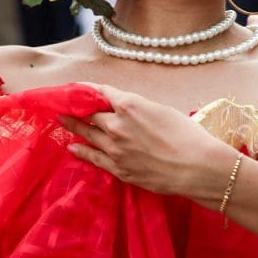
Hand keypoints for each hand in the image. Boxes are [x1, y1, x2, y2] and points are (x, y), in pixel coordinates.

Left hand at [59, 84, 235, 201]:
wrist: (196, 168)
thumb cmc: (188, 135)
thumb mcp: (163, 111)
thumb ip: (139, 109)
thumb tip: (128, 111)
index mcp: (129, 105)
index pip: (101, 92)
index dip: (88, 89)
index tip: (78, 88)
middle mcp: (115, 125)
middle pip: (89, 113)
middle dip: (75, 107)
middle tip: (63, 104)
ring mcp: (114, 149)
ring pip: (86, 134)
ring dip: (72, 125)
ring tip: (61, 120)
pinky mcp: (118, 169)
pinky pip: (93, 157)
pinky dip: (80, 150)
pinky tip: (72, 146)